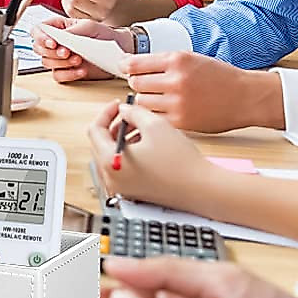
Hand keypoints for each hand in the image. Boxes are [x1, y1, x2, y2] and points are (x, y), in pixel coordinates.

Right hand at [33, 16, 132, 82]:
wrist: (119, 50)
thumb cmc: (104, 34)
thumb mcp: (89, 27)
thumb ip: (72, 31)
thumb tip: (58, 37)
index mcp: (58, 28)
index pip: (38, 30)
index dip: (41, 37)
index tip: (52, 43)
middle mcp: (56, 43)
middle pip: (39, 48)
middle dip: (52, 52)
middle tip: (67, 52)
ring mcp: (60, 58)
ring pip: (47, 62)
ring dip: (62, 63)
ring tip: (78, 59)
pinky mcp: (66, 71)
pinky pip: (58, 75)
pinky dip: (69, 74)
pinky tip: (81, 70)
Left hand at [88, 99, 214, 211]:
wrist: (202, 190)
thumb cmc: (180, 162)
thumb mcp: (155, 125)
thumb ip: (133, 112)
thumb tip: (123, 110)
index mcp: (109, 162)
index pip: (94, 130)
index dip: (106, 113)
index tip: (119, 104)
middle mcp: (111, 178)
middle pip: (101, 144)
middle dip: (115, 126)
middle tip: (132, 115)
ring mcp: (121, 188)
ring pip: (112, 155)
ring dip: (123, 138)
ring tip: (142, 128)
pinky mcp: (133, 192)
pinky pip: (123, 168)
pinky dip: (130, 153)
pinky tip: (147, 145)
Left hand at [125, 52, 284, 133]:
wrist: (247, 97)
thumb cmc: (219, 77)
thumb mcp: (191, 59)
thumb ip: (160, 62)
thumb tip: (126, 63)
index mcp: (177, 60)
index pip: (134, 64)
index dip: (127, 67)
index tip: (126, 69)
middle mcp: (176, 80)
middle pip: (135, 83)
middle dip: (138, 84)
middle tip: (150, 86)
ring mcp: (178, 103)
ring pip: (141, 102)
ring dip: (146, 101)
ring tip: (162, 98)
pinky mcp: (181, 122)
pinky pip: (153, 118)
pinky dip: (155, 115)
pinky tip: (167, 111)